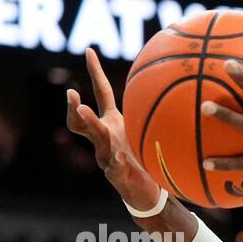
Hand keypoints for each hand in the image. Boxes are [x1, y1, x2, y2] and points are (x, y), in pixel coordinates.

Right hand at [65, 47, 161, 211]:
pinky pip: (114, 166)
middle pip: (85, 119)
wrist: (147, 191)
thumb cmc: (144, 155)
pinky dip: (116, 161)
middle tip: (71, 94)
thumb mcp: (145, 129)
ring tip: (84, 112)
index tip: (90, 50)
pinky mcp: (117, 175)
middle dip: (76, 107)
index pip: (100, 93)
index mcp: (112, 122)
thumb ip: (151, 110)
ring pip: (96, 139)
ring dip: (90, 125)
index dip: (94, 72)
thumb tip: (171, 79)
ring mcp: (107, 156)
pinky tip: (119, 156)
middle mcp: (105, 137)